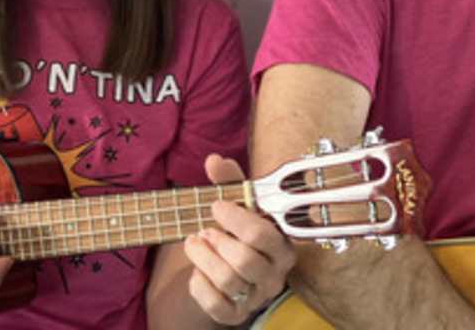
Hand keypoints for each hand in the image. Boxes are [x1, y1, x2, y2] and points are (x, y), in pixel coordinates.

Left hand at [183, 155, 295, 323]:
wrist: (223, 269)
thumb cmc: (235, 232)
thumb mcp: (235, 205)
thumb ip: (228, 182)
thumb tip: (214, 160)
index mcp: (282, 245)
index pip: (266, 234)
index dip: (238, 220)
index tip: (216, 206)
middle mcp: (275, 274)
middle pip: (246, 260)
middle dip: (218, 241)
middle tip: (203, 229)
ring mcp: (256, 297)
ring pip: (229, 281)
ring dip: (203, 259)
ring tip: (192, 244)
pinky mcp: (236, 316)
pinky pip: (216, 305)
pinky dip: (200, 287)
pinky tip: (196, 273)